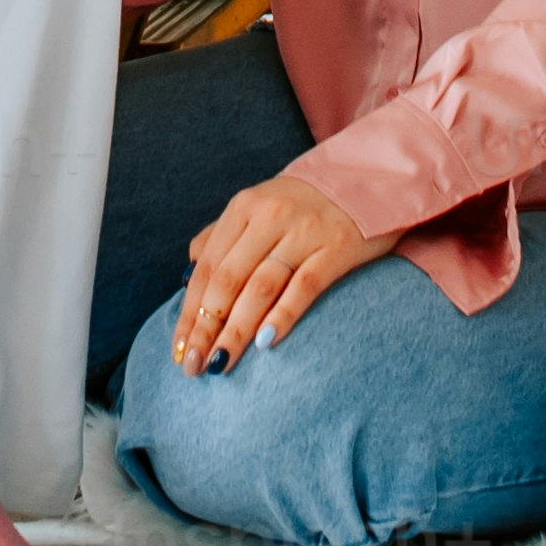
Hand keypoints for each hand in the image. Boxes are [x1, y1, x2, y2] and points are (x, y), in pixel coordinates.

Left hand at [168, 167, 389, 374]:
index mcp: (244, 208)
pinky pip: (304, 287)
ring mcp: (304, 232)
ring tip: (220, 363)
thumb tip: (190, 266)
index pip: (207, 267)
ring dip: (236, 330)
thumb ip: (223, 232)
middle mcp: (269, 216)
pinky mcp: (336, 249)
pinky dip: (282, 315)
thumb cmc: (304, 203)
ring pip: (260, 287)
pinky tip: (265, 344)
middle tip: (193, 366)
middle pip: (228, 280)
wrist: (367, 179)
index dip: (189, 310)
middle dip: (205, 328)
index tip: (178, 349)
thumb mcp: (259, 205)